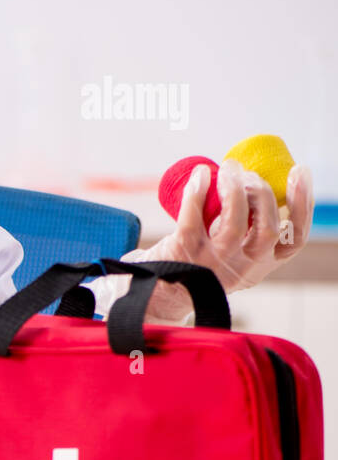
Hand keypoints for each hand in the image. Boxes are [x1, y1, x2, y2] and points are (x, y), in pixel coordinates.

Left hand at [123, 158, 313, 321]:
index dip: (303, 205)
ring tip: (227, 168)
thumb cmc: (196, 263)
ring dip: (233, 189)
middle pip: (267, 228)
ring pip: (234, 223)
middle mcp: (240, 267)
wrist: (155, 290)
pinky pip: (192, 218)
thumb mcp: (231, 256)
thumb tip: (251, 181)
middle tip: (246, 172)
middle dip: (262, 192)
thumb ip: (246, 232)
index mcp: (258, 266)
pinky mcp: (184, 252)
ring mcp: (212, 261)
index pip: (294, 240)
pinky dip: (197, 192)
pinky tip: (200, 174)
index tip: (299, 173)